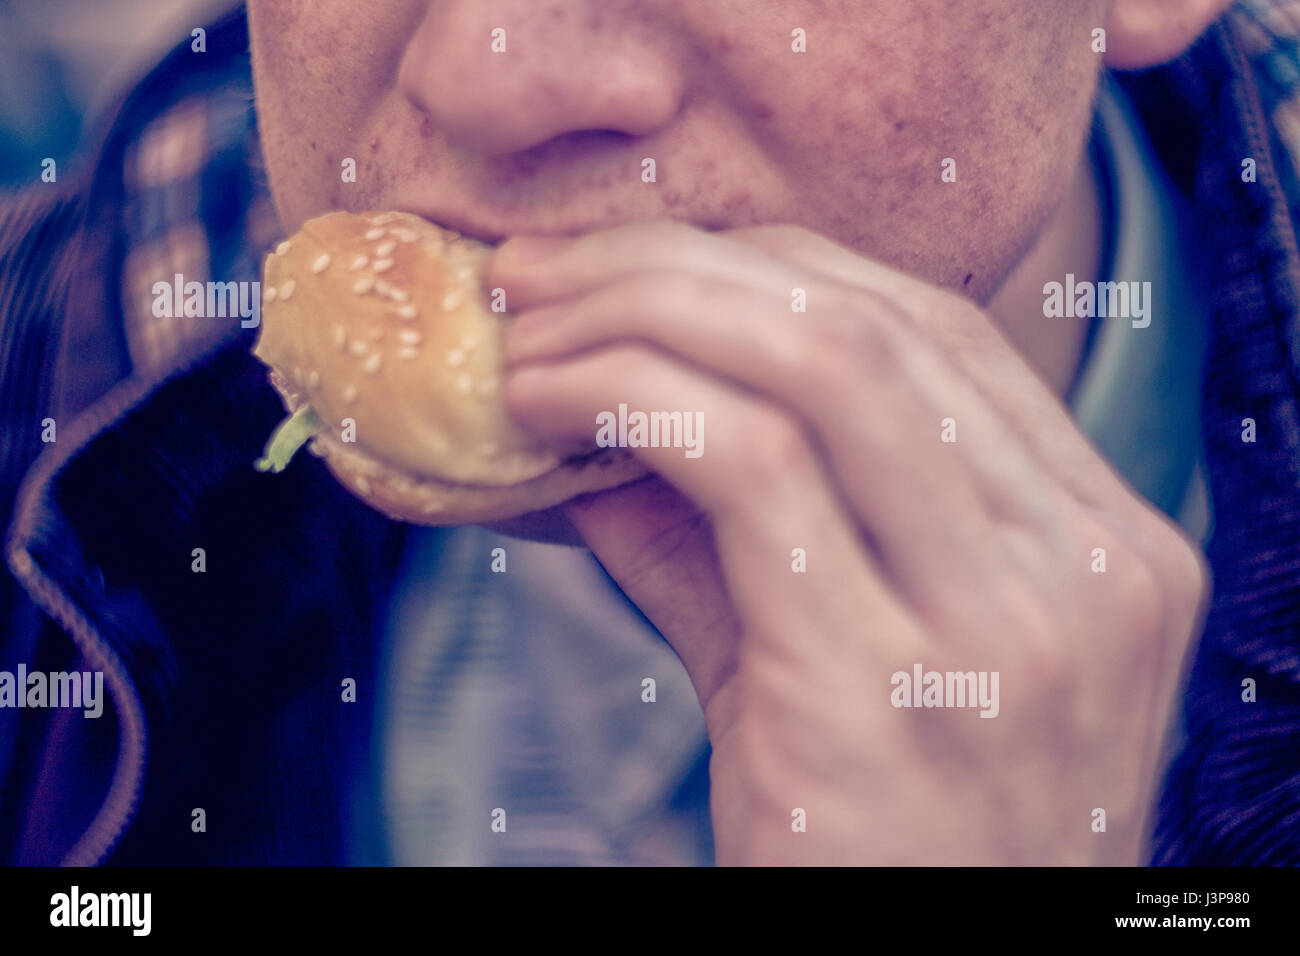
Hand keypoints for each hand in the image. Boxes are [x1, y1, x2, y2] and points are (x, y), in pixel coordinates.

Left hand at [489, 221, 1208, 864]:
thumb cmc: (877, 836)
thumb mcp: (838, 660)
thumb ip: (739, 531)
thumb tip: (601, 410)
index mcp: (1106, 547)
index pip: (941, 334)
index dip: (774, 271)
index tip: (646, 264)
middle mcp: (1089, 572)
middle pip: (877, 326)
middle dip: (683, 267)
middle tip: (546, 274)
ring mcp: (1011, 627)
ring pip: (823, 367)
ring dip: (643, 317)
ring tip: (529, 333)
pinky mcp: (890, 687)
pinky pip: (755, 470)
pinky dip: (633, 403)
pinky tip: (547, 405)